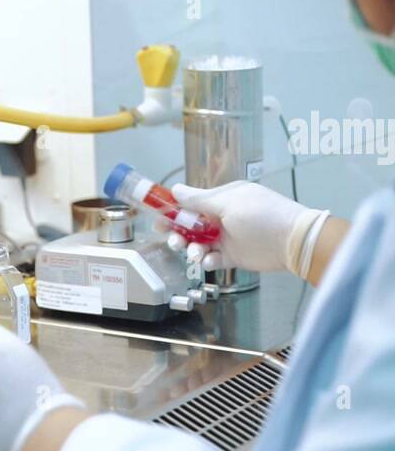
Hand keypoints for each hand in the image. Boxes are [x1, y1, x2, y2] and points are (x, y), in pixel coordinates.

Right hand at [162, 181, 326, 277]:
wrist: (291, 241)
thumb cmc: (262, 215)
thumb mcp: (228, 203)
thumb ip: (198, 200)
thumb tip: (175, 189)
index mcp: (222, 199)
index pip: (190, 204)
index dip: (172, 212)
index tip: (158, 219)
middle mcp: (222, 218)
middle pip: (190, 226)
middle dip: (177, 234)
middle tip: (172, 240)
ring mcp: (227, 238)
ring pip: (198, 244)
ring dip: (191, 248)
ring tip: (195, 253)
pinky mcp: (233, 256)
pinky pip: (212, 259)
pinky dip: (207, 261)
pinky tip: (209, 260)